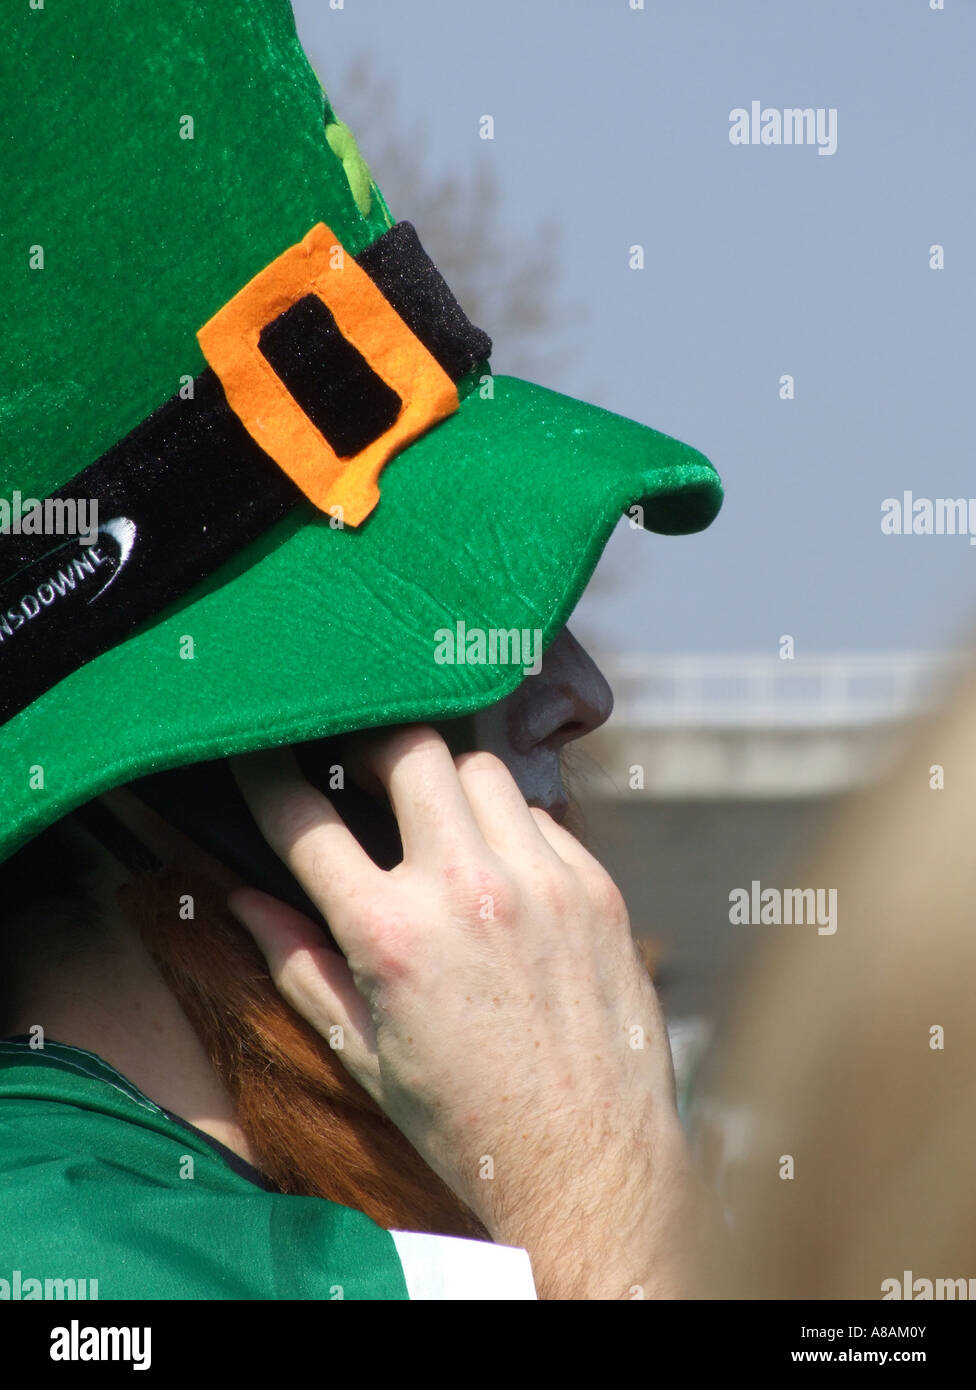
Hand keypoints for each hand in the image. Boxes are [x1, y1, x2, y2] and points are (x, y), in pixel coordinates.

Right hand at [228, 724, 704, 1297]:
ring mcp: (541, 882)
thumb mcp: (361, 1055)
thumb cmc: (462, 1119)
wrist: (586, 1161)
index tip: (255, 754)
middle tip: (361, 771)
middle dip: (372, 746)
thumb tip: (241, 900)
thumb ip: (297, 965)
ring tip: (434, 819)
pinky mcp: (596, 887)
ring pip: (480, 767)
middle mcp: (467, 891)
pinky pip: (541, 816)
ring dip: (445, 781)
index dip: (265, 776)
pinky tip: (500, 868)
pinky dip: (509, 826)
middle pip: (408, 749)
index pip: (305, 821)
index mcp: (392, 938)